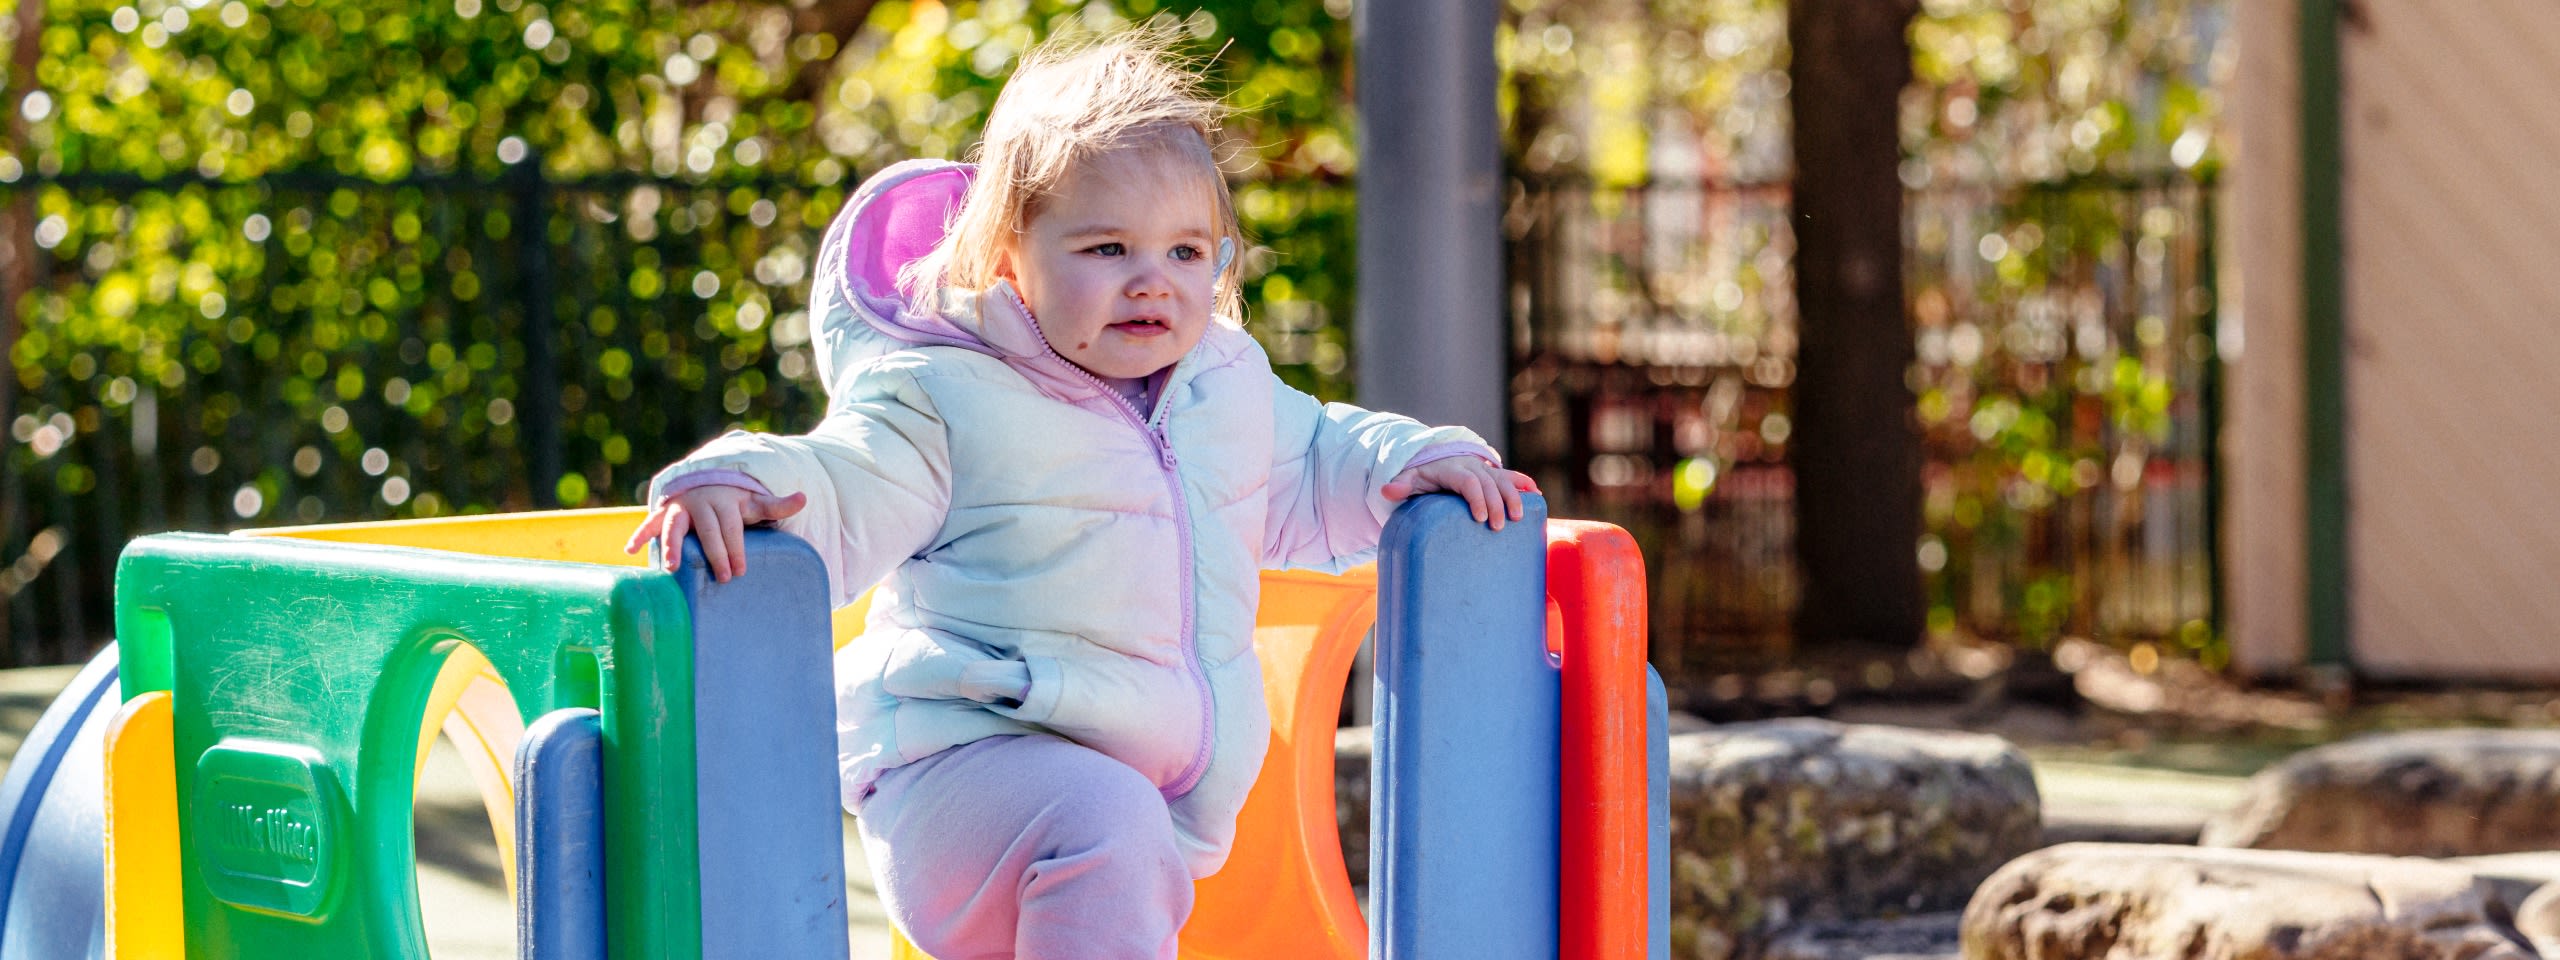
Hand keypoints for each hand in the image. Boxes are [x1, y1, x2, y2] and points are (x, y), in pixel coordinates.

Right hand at [623, 485, 806, 581]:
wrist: (708, 484)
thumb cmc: (735, 503)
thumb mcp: (756, 503)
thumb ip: (777, 505)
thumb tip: (804, 497)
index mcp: (724, 501)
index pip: (731, 527)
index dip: (735, 548)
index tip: (740, 571)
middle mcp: (700, 501)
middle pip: (707, 529)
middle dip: (714, 553)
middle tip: (723, 578)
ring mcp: (680, 507)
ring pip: (675, 525)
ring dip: (673, 545)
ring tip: (673, 568)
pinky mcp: (664, 513)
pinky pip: (650, 522)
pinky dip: (640, 534)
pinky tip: (630, 550)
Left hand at [1381, 456, 1538, 530]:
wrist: (1437, 459)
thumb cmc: (1424, 475)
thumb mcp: (1411, 478)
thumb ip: (1401, 485)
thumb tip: (1386, 490)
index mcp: (1453, 470)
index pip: (1469, 482)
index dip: (1476, 498)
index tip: (1479, 518)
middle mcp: (1473, 467)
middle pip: (1489, 483)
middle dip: (1497, 504)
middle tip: (1497, 528)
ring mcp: (1486, 470)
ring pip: (1505, 480)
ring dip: (1514, 497)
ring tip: (1519, 518)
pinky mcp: (1495, 474)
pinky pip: (1512, 476)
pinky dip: (1525, 484)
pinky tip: (1536, 496)